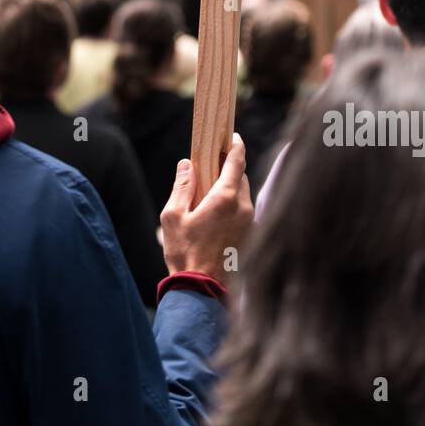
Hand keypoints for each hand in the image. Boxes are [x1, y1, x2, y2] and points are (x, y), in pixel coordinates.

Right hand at [160, 135, 252, 280]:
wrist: (203, 291)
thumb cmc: (185, 253)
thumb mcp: (173, 216)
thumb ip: (182, 186)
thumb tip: (187, 164)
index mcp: (226, 197)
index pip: (237, 160)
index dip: (235, 144)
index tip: (230, 135)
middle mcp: (244, 207)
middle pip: (241, 177)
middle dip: (228, 168)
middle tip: (211, 164)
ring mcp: (251, 223)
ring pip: (244, 195)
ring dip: (231, 188)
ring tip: (210, 192)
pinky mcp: (251, 236)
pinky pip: (244, 211)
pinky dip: (234, 205)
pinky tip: (216, 215)